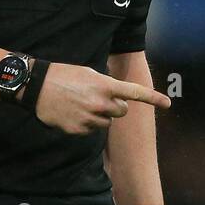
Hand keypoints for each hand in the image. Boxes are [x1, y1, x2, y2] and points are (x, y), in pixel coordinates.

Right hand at [32, 62, 170, 134]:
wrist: (36, 87)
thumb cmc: (63, 75)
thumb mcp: (88, 73)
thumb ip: (106, 84)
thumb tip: (117, 96)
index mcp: (105, 86)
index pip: (135, 92)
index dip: (153, 98)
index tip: (168, 103)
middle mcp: (100, 103)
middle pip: (122, 111)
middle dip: (116, 107)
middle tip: (99, 98)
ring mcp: (89, 118)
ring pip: (106, 122)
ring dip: (100, 116)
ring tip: (81, 104)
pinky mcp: (78, 130)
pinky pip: (91, 130)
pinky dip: (85, 124)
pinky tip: (72, 113)